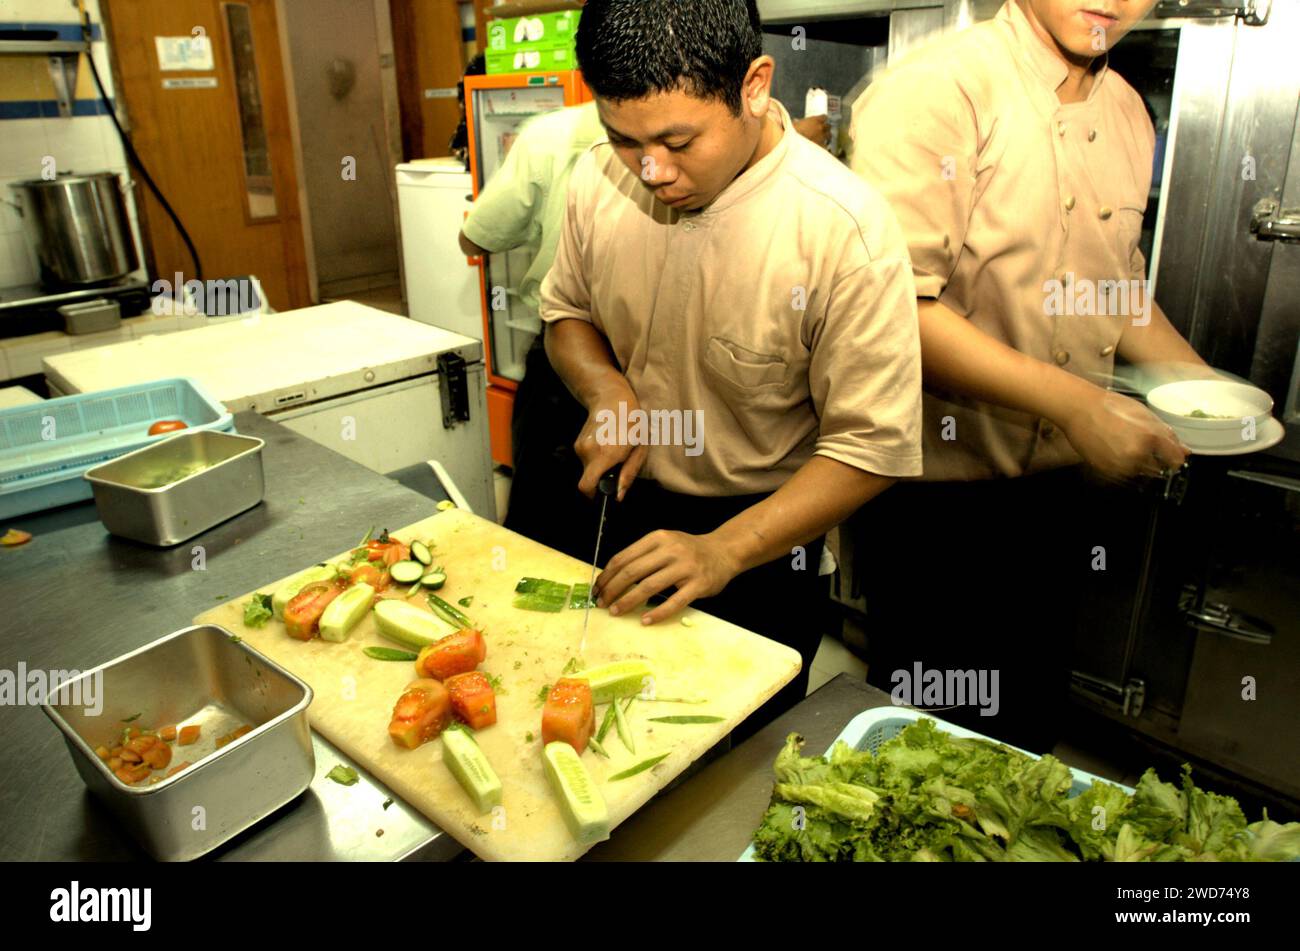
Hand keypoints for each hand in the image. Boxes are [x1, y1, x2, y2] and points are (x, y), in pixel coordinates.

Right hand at [574, 382, 647, 499]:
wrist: (612, 397)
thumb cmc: (632, 422)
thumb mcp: (639, 448)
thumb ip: (628, 474)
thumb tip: (618, 496)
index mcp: (605, 454)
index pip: (586, 486)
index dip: (593, 496)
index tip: (605, 494)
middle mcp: (588, 452)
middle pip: (589, 479)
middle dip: (602, 479)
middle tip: (618, 466)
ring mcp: (580, 446)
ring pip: (588, 470)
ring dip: (600, 467)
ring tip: (615, 452)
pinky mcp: (577, 443)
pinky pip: (586, 460)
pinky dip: (596, 459)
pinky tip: (607, 445)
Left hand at [595, 530, 741, 624]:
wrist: (723, 552)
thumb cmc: (688, 550)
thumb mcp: (665, 542)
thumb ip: (643, 555)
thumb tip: (612, 578)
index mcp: (658, 538)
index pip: (624, 557)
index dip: (607, 575)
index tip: (598, 588)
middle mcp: (671, 550)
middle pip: (632, 572)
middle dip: (613, 590)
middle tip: (602, 603)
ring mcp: (686, 567)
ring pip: (649, 587)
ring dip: (628, 601)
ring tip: (616, 612)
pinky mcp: (698, 585)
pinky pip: (674, 602)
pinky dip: (657, 613)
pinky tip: (645, 620)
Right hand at [794, 114, 831, 147]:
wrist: (792, 143)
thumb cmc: (792, 132)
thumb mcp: (795, 124)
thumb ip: (797, 122)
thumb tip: (796, 121)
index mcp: (815, 120)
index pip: (824, 117)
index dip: (823, 119)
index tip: (821, 121)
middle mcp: (821, 128)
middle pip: (828, 126)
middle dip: (826, 128)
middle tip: (822, 130)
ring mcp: (822, 138)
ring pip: (829, 136)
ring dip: (827, 137)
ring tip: (823, 139)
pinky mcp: (821, 147)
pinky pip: (825, 146)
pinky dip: (824, 147)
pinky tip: (821, 148)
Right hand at [1060, 390, 1188, 480]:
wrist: (1079, 409)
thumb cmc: (1111, 407)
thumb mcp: (1145, 415)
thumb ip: (1167, 435)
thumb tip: (1185, 451)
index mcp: (1151, 437)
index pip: (1175, 460)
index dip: (1173, 457)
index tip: (1169, 456)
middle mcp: (1137, 454)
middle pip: (1157, 469)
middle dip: (1152, 459)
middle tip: (1137, 444)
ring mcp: (1120, 464)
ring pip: (1139, 472)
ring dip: (1136, 463)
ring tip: (1122, 444)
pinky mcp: (1106, 470)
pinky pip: (1122, 474)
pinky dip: (1120, 465)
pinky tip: (1112, 449)